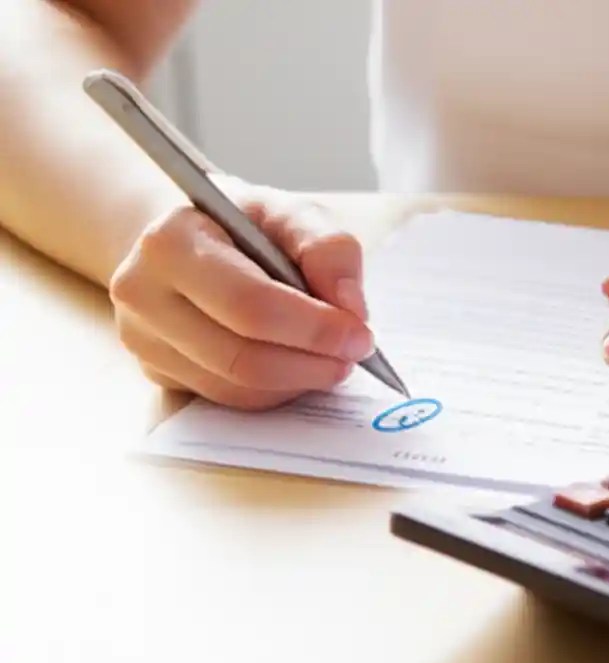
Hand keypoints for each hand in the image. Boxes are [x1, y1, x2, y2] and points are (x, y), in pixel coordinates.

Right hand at [109, 178, 372, 409]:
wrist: (182, 237)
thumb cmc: (240, 222)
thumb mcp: (289, 212)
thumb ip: (328, 248)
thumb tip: (350, 308)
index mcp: (170, 243)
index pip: (250, 305)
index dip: (314, 328)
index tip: (361, 335)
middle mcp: (142, 295)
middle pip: (241, 358)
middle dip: (312, 363)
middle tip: (355, 354)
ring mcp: (143, 340)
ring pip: (235, 387)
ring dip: (298, 381)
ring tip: (332, 359)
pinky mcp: (156, 372)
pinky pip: (226, 399)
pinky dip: (275, 390)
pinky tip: (297, 365)